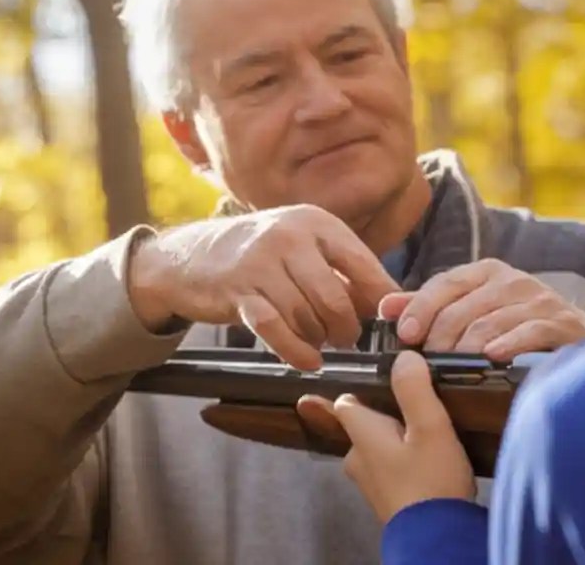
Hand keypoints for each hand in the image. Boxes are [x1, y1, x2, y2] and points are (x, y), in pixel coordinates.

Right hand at [126, 205, 399, 369]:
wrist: (190, 256)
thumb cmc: (262, 257)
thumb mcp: (304, 249)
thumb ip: (345, 272)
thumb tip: (394, 306)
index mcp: (317, 223)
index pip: (364, 264)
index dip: (381, 301)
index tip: (390, 325)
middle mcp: (290, 236)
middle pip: (336, 298)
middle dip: (347, 329)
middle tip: (345, 340)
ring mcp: (261, 262)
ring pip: (307, 316)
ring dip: (318, 340)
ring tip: (318, 344)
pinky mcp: (237, 291)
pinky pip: (275, 328)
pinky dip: (296, 351)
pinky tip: (307, 362)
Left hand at [296, 351, 474, 523]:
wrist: (438, 539)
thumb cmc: (431, 481)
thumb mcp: (430, 427)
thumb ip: (414, 389)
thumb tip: (403, 356)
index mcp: (361, 435)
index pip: (346, 402)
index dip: (361, 387)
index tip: (381, 378)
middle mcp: (357, 458)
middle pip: (363, 424)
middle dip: (384, 413)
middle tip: (417, 404)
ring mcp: (371, 482)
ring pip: (378, 447)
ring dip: (397, 439)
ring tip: (428, 432)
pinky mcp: (388, 498)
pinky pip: (390, 467)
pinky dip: (404, 459)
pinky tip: (429, 459)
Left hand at [380, 259, 584, 360]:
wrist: (578, 342)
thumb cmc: (517, 329)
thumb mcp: (473, 311)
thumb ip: (430, 308)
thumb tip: (385, 307)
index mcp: (487, 273)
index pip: (445, 283)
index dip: (422, 308)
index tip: (406, 335)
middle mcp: (512, 281)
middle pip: (464, 307)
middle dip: (440, 338)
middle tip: (427, 365)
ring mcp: (540, 300)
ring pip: (491, 322)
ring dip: (467, 348)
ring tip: (452, 369)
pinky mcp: (562, 323)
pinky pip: (529, 331)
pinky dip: (508, 344)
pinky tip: (492, 358)